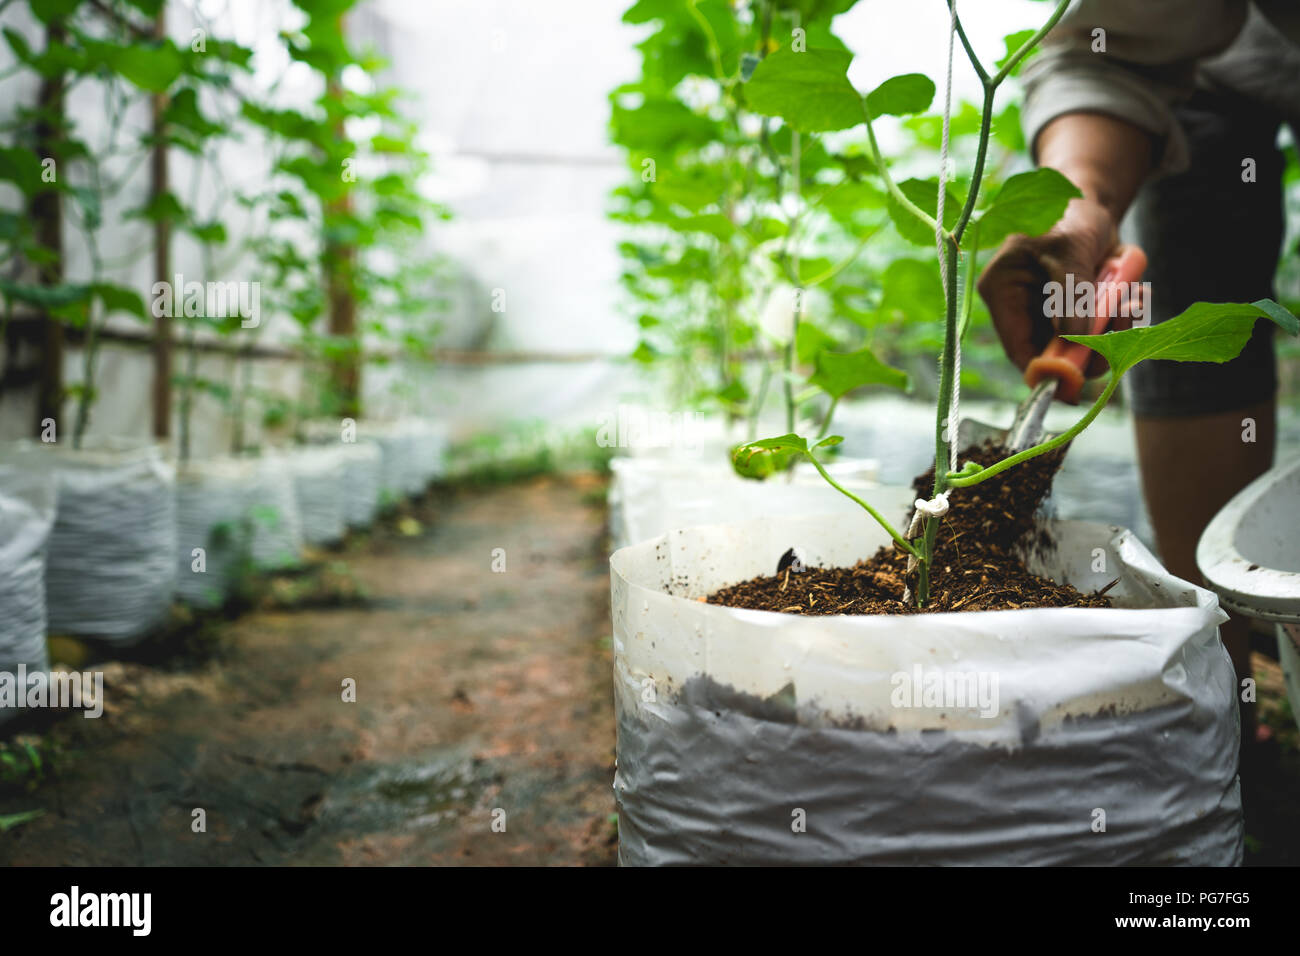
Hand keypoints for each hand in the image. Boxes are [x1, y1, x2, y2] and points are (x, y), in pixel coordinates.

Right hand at [977, 195, 1133, 377]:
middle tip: (1118, 327)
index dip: (1045, 369)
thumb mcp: (1069, 248)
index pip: (1017, 347)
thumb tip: (1074, 339)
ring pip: (1080, 346)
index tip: (1076, 381)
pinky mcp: (1074, 312)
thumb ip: (1071, 294)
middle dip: (1089, 348)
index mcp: (1003, 293)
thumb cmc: (1067, 213)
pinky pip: (1099, 332)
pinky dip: (1119, 319)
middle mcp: (1022, 310)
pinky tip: (1129, 297)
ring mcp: (1049, 314)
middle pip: (1051, 353)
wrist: (1089, 200)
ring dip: (1111, 332)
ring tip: (1129, 302)